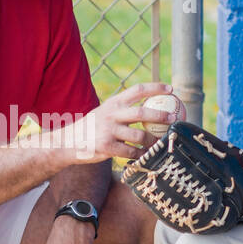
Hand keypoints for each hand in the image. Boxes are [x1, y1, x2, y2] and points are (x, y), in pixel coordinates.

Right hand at [53, 82, 179, 163]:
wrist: (69, 142)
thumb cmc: (92, 127)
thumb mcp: (105, 112)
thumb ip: (122, 110)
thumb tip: (149, 109)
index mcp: (113, 103)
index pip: (137, 90)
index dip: (156, 87)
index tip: (171, 89)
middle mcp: (112, 114)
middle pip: (141, 113)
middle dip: (160, 116)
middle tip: (174, 118)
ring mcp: (109, 131)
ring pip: (139, 136)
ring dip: (152, 141)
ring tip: (160, 143)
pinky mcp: (107, 147)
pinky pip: (130, 152)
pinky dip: (139, 154)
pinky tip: (144, 155)